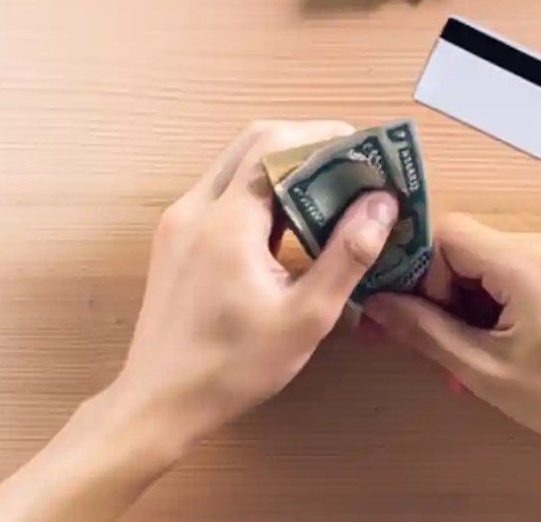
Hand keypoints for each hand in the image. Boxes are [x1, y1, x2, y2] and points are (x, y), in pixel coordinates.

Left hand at [111, 120, 399, 449]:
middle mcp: (196, 208)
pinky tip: (294, 221)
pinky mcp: (177, 239)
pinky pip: (224, 193)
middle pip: (254, 143)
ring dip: (284, 166)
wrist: (158, 403)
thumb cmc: (233, 367)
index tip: (367, 152)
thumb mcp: (306, 316)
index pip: (276, 145)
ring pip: (236, 165)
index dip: (325, 137)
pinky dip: (262, 191)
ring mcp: (180, 222)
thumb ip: (348, 255)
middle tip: (354, 165)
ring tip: (333, 190)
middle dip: (308, 143)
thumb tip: (382, 204)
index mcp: (227, 222)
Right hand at [362, 214, 540, 459]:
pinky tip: (504, 344)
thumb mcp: (486, 370)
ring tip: (477, 358)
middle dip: (447, 296)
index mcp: (526, 261)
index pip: (447, 235)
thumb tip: (376, 304)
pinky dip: (501, 301)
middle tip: (444, 349)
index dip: (424, 275)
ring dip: (473, 304)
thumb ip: (426, 332)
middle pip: (470, 248)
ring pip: (492, 261)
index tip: (425, 319)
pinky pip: (520, 270)